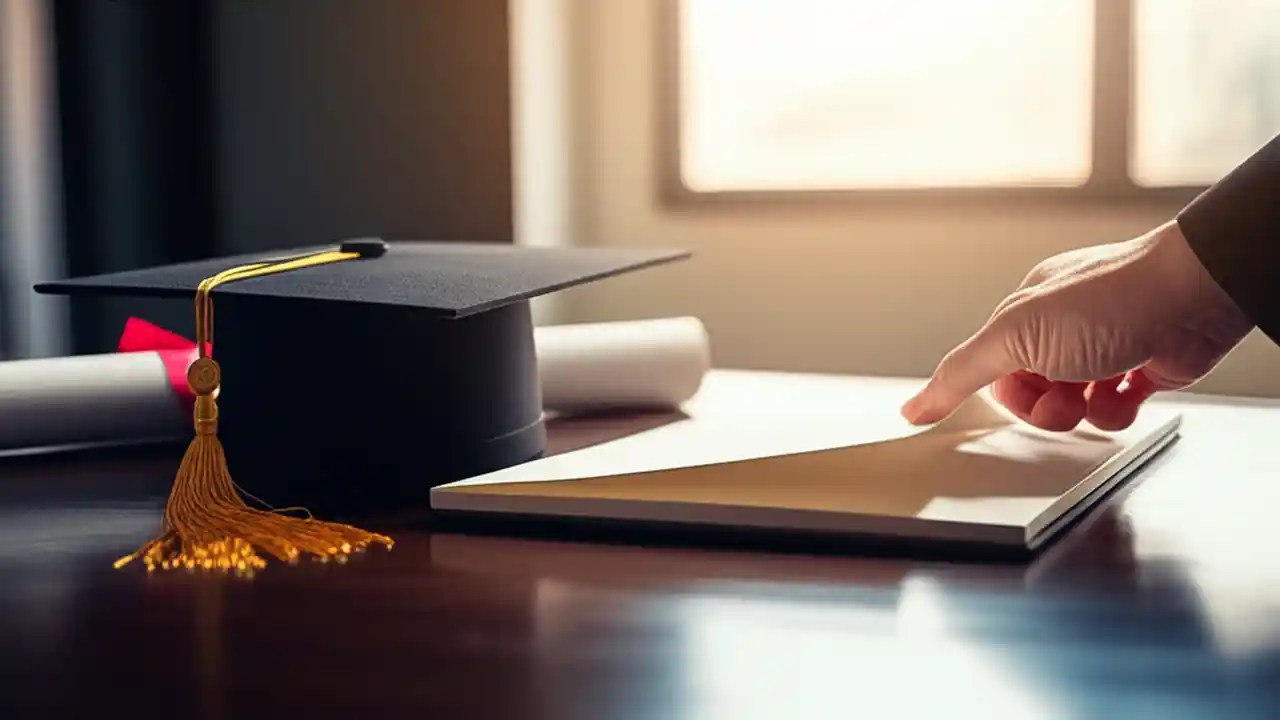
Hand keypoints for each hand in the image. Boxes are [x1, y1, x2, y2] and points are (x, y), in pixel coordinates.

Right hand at [901, 221, 1252, 430]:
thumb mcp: (1014, 336)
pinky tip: (1129, 391)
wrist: (1195, 296)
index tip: (1023, 397)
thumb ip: (960, 374)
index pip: (995, 369)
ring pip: (1074, 406)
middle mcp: (1064, 327)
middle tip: (1064, 396)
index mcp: (1026, 311)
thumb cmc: (1110, 298)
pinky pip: (1114, 408)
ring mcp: (1106, 347)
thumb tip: (913, 406)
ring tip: (1102, 390)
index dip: (1008, 394)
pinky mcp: (1142, 367)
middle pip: (1034, 393)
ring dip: (1085, 411)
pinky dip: (1118, 410)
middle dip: (1047, 407)